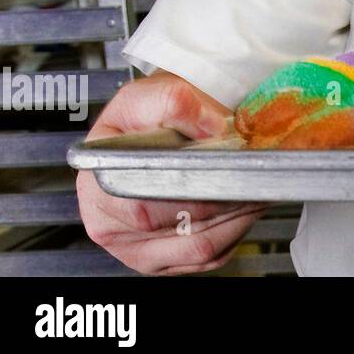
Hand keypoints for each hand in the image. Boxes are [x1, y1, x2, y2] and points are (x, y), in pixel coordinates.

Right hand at [77, 71, 269, 274]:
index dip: (195, 190)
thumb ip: (174, 102)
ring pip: (198, 249)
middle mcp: (108, 224)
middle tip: (255, 177)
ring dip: (236, 219)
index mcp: (97, 185)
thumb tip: (208, 129)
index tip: (229, 170)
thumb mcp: (149, 94)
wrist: (157, 127)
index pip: (147, 206)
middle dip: (224, 201)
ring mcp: (134, 248)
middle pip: (178, 229)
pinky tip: (242, 208)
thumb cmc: (149, 117)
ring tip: (255, 189)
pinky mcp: (162, 260)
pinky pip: (205, 260)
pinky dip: (233, 235)